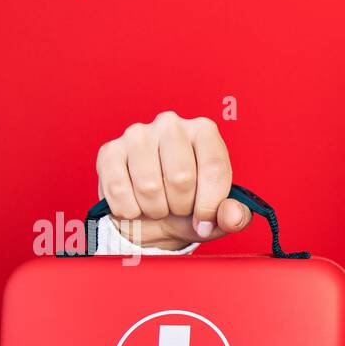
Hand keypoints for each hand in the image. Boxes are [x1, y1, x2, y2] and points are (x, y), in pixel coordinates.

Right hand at [95, 111, 251, 248]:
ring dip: (156, 209)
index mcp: (204, 132)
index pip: (214, 168)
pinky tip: (136, 206)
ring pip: (149, 185)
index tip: (204, 221)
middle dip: (181, 206)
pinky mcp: (109, 152)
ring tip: (159, 206)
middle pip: (181, 177)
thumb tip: (233, 217)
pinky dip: (130, 211)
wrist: (153, 217)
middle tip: (178, 208)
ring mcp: (137, 134)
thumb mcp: (219, 216)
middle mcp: (171, 125)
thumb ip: (235, 216)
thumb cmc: (191, 209)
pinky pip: (120, 190)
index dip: (209, 205)